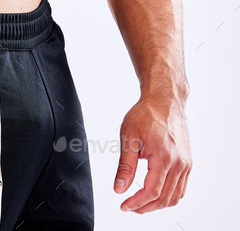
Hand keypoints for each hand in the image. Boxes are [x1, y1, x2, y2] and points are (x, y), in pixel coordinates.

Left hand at [114, 88, 191, 212]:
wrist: (164, 99)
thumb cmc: (146, 113)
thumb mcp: (129, 137)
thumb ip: (125, 166)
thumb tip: (119, 189)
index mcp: (164, 157)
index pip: (151, 192)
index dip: (137, 203)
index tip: (124, 205)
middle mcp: (179, 163)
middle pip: (165, 199)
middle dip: (146, 207)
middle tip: (130, 206)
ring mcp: (186, 163)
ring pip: (175, 196)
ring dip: (158, 204)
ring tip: (141, 203)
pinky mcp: (188, 161)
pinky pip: (181, 187)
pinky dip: (169, 196)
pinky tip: (156, 193)